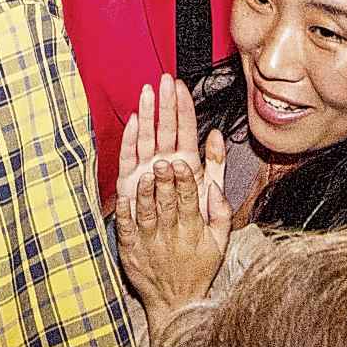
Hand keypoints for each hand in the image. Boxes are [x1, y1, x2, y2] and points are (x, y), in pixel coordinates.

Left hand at [115, 157, 230, 338]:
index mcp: (192, 230)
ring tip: (144, 176)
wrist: (176, 304)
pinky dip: (123, 215)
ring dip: (144, 195)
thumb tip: (215, 185)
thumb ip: (221, 211)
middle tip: (161, 162)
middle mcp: (170, 235)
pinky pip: (126, 230)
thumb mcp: (220, 242)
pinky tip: (122, 199)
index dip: (185, 182)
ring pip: (146, 214)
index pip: (189, 201)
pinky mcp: (130, 251)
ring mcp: (148, 243)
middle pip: (167, 204)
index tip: (181, 164)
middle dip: (164, 182)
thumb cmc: (199, 269)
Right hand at [117, 73, 227, 218]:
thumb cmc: (190, 228)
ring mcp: (145, 173)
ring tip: (148, 94)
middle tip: (165, 81)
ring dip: (147, 116)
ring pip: (146, 139)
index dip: (184, 108)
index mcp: (185, 165)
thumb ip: (216, 166)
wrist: (171, 266)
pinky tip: (134, 121)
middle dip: (165, 104)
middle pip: (164, 129)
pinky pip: (130, 161)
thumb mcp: (212, 198)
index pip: (185, 130)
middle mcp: (163, 164)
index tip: (182, 86)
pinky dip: (131, 141)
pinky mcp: (129, 187)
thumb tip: (216, 134)